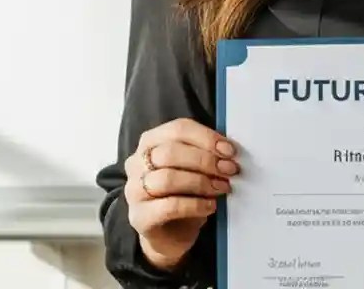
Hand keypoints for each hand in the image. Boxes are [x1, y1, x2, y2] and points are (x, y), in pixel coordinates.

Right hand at [122, 118, 240, 270]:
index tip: (229, 150)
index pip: (177, 129)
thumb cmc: (184, 195)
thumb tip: (229, 151)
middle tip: (229, 170)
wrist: (170, 234)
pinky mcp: (139, 217)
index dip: (206, 138)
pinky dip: (195, 205)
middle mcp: (136, 163)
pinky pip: (169, 207)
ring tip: (222, 188)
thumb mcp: (194, 169)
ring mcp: (134, 191)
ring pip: (168, 178)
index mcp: (150, 142)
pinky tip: (211, 206)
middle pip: (170, 152)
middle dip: (205, 160)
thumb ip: (206, 154)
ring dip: (201, 182)